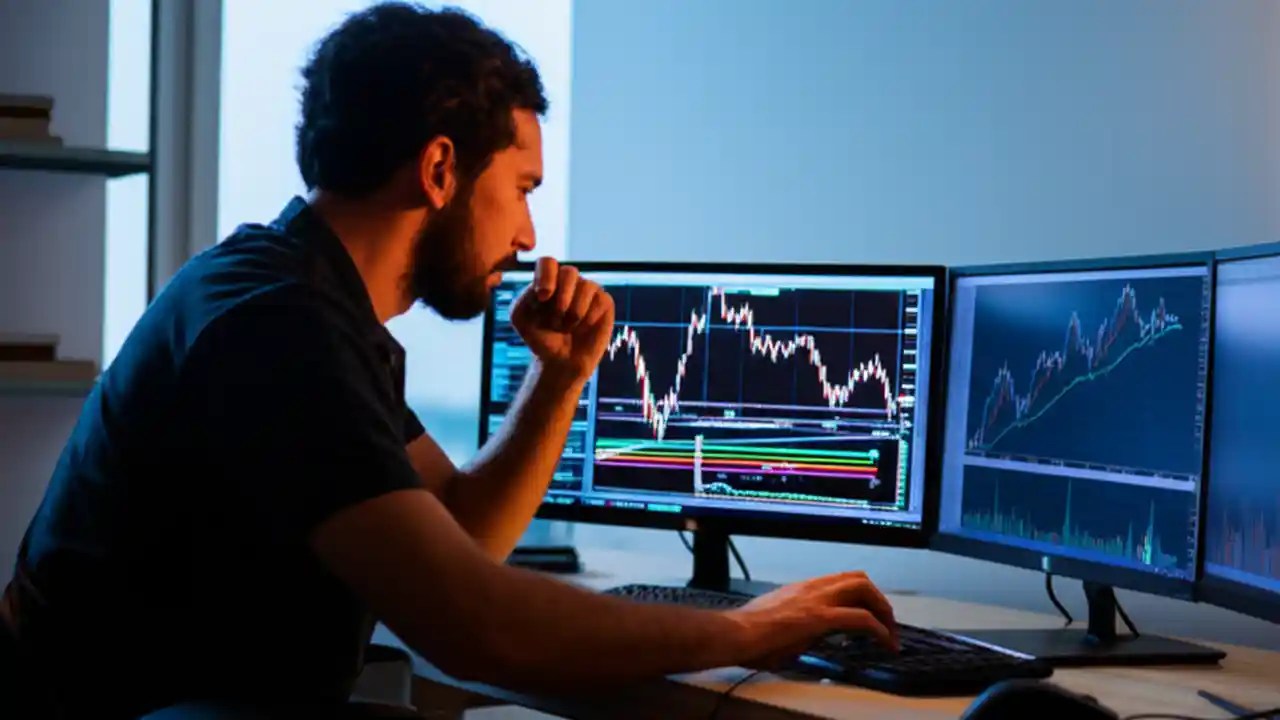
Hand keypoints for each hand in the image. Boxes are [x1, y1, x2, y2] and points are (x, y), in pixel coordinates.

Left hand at [510, 257, 615, 380]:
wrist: (560, 361)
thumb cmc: (540, 337)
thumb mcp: (520, 318)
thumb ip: (524, 297)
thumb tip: (548, 290)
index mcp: (546, 280)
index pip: (548, 262)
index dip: (547, 277)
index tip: (543, 297)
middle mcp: (568, 281)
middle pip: (569, 272)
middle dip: (561, 300)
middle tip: (554, 321)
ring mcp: (587, 289)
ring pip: (586, 286)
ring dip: (573, 313)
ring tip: (567, 327)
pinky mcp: (604, 302)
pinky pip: (599, 301)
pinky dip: (588, 319)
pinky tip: (583, 328)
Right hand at [724, 571, 898, 668]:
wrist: (736, 634)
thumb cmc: (749, 633)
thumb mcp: (780, 621)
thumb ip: (799, 623)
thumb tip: (809, 637)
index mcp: (803, 588)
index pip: (841, 581)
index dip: (861, 596)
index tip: (868, 615)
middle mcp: (813, 587)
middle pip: (858, 578)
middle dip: (878, 600)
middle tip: (886, 623)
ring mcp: (817, 599)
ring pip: (863, 588)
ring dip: (882, 610)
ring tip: (889, 633)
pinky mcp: (820, 617)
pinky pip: (860, 618)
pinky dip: (878, 629)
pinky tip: (883, 642)